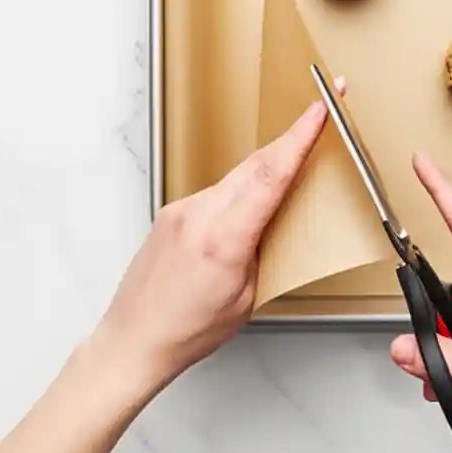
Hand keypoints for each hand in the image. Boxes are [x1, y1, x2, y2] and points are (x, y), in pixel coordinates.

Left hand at [94, 82, 343, 384]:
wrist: (132, 340)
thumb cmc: (187, 331)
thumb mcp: (247, 298)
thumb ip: (266, 251)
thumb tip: (282, 221)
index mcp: (223, 239)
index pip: (270, 175)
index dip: (299, 139)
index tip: (319, 112)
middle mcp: (198, 215)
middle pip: (256, 163)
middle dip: (291, 137)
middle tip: (318, 116)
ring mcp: (180, 210)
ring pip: (236, 175)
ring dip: (267, 166)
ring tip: (293, 164)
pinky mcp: (171, 213)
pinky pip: (217, 191)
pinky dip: (240, 191)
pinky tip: (250, 207)